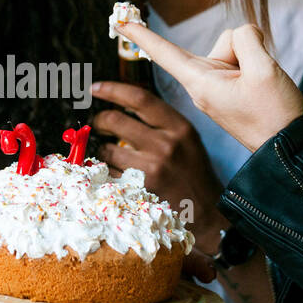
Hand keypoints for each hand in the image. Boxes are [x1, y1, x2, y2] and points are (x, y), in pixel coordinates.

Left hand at [90, 81, 227, 254]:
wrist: (207, 213)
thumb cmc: (193, 174)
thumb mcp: (187, 140)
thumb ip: (160, 121)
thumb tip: (122, 104)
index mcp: (179, 127)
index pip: (139, 98)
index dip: (112, 90)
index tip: (95, 89)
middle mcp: (165, 145)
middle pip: (115, 120)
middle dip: (99, 120)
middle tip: (98, 124)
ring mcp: (150, 168)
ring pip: (107, 150)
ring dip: (103, 150)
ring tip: (113, 155)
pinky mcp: (138, 190)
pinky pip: (108, 174)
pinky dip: (105, 172)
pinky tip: (116, 174)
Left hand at [113, 20, 302, 153]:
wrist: (287, 150)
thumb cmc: (275, 115)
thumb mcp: (265, 70)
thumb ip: (246, 40)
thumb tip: (240, 35)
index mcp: (201, 82)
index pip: (165, 52)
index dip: (141, 34)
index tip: (119, 20)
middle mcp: (200, 85)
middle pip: (220, 44)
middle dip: (242, 49)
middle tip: (257, 79)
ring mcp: (212, 89)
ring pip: (232, 51)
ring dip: (251, 60)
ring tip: (261, 88)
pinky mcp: (225, 92)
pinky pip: (238, 63)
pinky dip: (253, 67)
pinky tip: (260, 90)